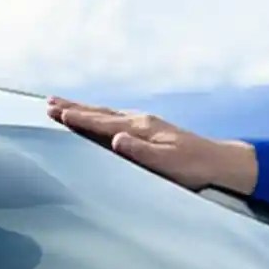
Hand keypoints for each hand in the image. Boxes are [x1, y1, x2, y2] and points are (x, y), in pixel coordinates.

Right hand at [45, 96, 257, 193]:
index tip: (55, 113)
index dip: (78, 119)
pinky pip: (118, 119)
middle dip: (75, 108)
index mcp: (142, 129)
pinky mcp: (152, 130)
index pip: (103, 123)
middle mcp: (142, 122)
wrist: (220, 161)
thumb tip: (115, 139)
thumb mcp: (167, 163)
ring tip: (65, 106)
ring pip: (108, 114)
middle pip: (101, 113)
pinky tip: (101, 117)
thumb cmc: (194, 166)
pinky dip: (101, 116)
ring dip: (86, 109)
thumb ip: (139, 151)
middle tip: (49, 102)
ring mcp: (147, 124)